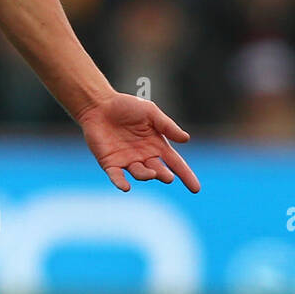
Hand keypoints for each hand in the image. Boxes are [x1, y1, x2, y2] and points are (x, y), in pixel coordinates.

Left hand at [76, 92, 199, 193]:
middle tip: (168, 177)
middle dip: (164, 175)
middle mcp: (144, 156)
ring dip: (146, 175)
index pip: (175, 163)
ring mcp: (127, 161)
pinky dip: (120, 183)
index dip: (186, 175)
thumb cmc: (126, 106)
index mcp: (157, 145)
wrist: (99, 104)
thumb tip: (186, 139)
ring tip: (151, 173)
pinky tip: (126, 187)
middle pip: (159, 171)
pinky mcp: (110, 163)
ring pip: (140, 174)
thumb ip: (167, 126)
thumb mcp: (150, 112)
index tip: (196, 189)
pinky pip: (117, 176)